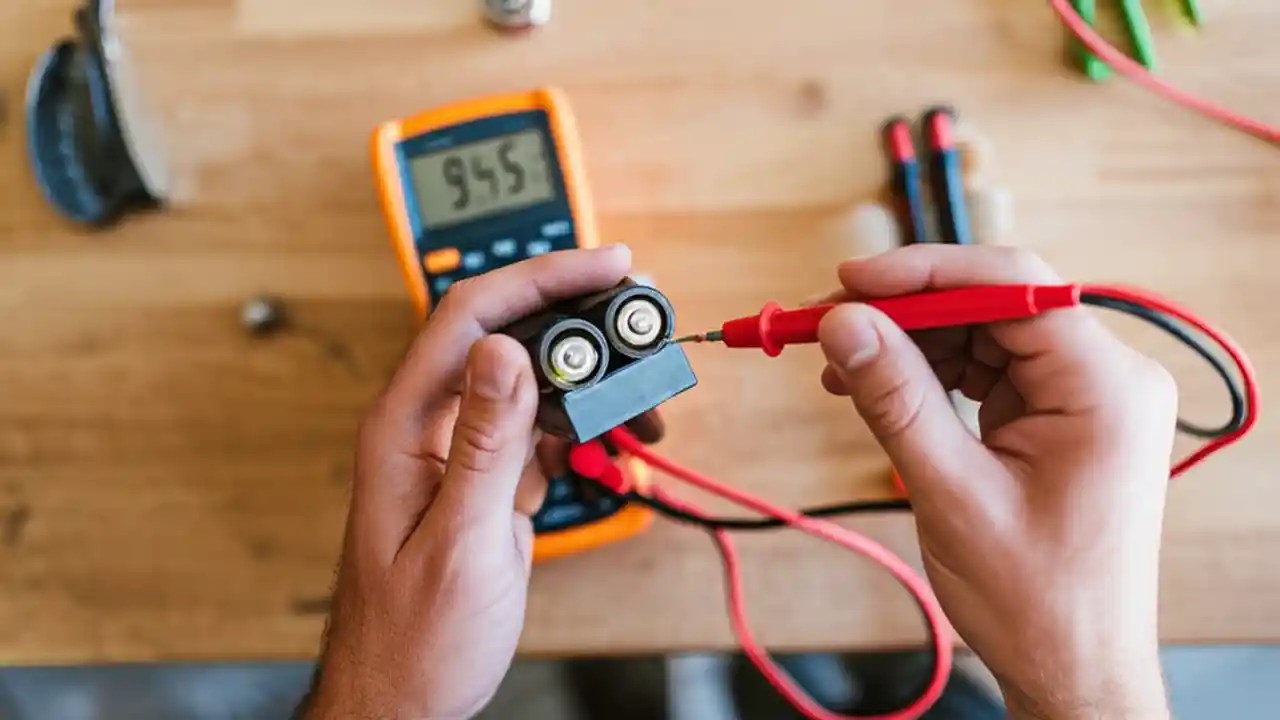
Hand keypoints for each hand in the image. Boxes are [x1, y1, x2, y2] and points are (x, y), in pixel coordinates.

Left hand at [304, 246, 631, 719]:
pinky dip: (579, 426)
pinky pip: (534, 429)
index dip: (542, 278)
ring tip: (643, 395)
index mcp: (404, 427)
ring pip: (529, 383)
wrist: (402, 699)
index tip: (606, 265)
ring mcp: (456, 451)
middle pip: (506, 337)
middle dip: (578, 319)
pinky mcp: (482, 478)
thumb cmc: (413, 638)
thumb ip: (486, 442)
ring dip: (589, 381)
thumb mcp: (460, 540)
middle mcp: (427, 426)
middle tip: (641, 316)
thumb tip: (508, 349)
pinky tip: (611, 436)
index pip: (471, 317)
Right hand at [817, 246, 1174, 719]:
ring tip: (843, 370)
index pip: (1013, 286)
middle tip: (829, 327)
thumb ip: (896, 398)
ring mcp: (1084, 396)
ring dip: (911, 344)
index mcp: (1106, 388)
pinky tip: (877, 388)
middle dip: (906, 311)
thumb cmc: (1036, 599)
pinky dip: (930, 374)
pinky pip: (988, 369)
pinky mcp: (1059, 416)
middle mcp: (1107, 378)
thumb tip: (843, 324)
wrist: (1074, 667)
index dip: (924, 273)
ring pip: (984, 333)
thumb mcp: (952, 492)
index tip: (849, 283)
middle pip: (995, 303)